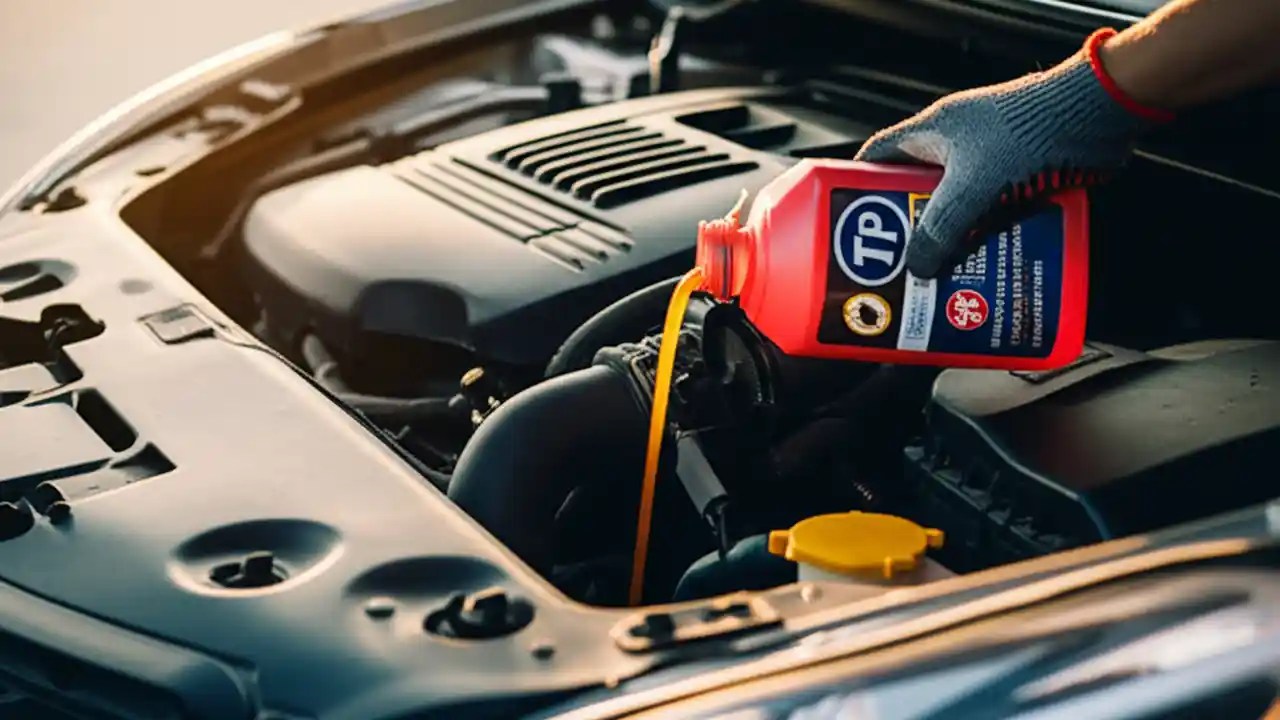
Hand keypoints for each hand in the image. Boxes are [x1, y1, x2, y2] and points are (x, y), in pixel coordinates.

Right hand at [855, 31, 1151, 277]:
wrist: (1098, 116)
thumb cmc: (1032, 130)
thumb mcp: (972, 186)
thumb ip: (941, 229)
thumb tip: (919, 268)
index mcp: (931, 133)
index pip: (877, 159)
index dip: (859, 190)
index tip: (848, 225)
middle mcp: (956, 147)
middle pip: (914, 194)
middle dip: (907, 231)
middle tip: (896, 264)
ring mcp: (989, 162)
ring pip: (956, 210)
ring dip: (950, 241)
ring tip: (938, 274)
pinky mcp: (1020, 178)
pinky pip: (991, 216)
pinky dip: (985, 240)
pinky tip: (983, 265)